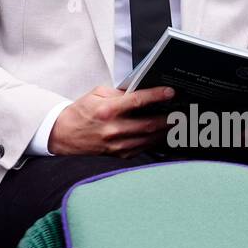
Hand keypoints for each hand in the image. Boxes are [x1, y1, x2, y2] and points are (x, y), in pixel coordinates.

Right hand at [48, 84, 175, 156]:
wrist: (64, 135)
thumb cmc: (81, 112)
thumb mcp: (96, 94)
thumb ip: (118, 93)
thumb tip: (141, 92)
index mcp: (107, 110)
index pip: (138, 101)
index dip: (157, 96)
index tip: (171, 92)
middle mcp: (113, 129)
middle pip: (150, 124)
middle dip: (170, 117)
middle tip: (183, 112)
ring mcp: (117, 145)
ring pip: (150, 138)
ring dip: (167, 130)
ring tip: (178, 122)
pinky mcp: (119, 155)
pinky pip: (144, 147)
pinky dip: (156, 140)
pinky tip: (163, 133)